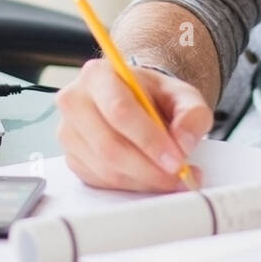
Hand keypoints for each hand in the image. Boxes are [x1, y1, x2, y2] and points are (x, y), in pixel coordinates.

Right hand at [55, 60, 211, 192]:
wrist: (136, 102)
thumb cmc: (155, 96)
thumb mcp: (182, 95)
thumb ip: (192, 114)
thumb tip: (183, 143)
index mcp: (98, 75)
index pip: (120, 111)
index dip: (149, 140)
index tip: (177, 160)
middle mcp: (75, 102)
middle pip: (109, 145)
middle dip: (149, 168)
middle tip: (179, 176)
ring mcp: (69, 133)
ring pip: (106, 169)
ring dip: (143, 180)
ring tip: (172, 178)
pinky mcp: (72, 159)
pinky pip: (101, 181)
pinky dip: (132, 186)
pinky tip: (151, 178)